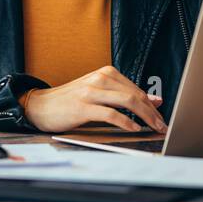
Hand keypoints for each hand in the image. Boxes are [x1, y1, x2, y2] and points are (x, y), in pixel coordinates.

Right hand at [20, 66, 166, 133]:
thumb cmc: (71, 101)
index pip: (137, 89)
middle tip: (162, 125)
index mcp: (106, 73)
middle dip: (153, 112)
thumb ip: (124, 95)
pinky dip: (125, 122)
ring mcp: (91, 91)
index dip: (152, 105)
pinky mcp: (83, 107)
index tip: (162, 117)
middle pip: (136, 95)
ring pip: (128, 102)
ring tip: (153, 128)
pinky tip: (133, 129)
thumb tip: (155, 100)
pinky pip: (111, 114)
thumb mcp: (99, 93)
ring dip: (145, 117)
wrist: (40, 105)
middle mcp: (100, 78)